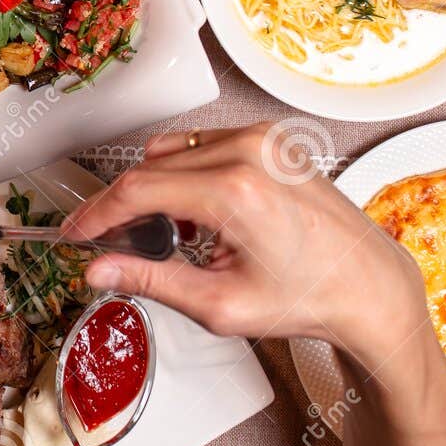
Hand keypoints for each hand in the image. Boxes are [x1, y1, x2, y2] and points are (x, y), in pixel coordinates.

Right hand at [63, 123, 427, 368]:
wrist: (368, 285)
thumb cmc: (310, 297)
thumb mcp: (221, 305)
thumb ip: (151, 281)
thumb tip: (100, 270)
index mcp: (236, 191)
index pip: (138, 189)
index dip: (97, 213)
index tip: (77, 232)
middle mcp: (249, 152)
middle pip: (149, 167)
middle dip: (122, 206)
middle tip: (112, 241)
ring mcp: (263, 140)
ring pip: (172, 152)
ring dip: (157, 189)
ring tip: (170, 234)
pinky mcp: (271, 139)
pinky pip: (203, 145)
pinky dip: (187, 175)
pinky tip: (201, 214)